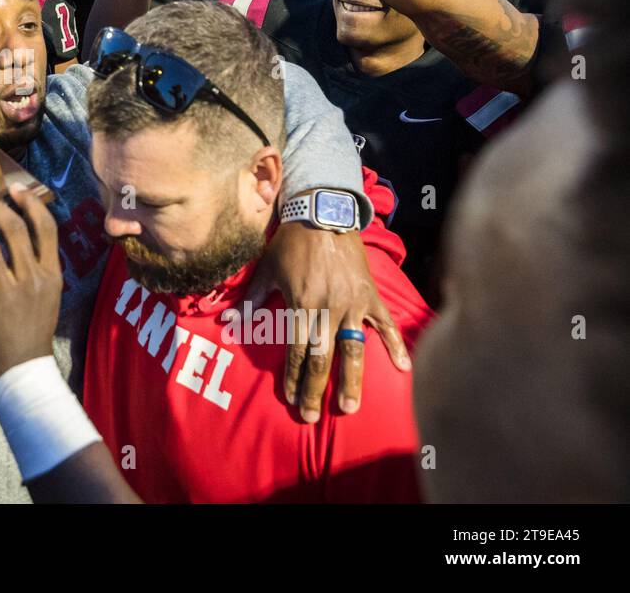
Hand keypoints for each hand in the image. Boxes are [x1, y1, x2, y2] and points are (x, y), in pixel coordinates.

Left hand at [0, 187, 61, 389]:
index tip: (14, 188)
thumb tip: (17, 239)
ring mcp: (6, 295)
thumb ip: (36, 270)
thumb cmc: (32, 336)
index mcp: (50, 276)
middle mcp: (31, 281)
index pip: (46, 228)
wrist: (24, 376)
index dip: (30, 203)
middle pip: (12, 228)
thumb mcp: (47, 299)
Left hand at [249, 222, 410, 422]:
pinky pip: (384, 324)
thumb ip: (250, 300)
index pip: (296, 351)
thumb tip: (227, 321)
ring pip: (352, 349)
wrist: (323, 213)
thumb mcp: (266, 269)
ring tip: (348, 407)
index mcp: (301, 305)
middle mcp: (328, 309)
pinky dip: (395, 345)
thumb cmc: (290, 243)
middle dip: (315, 389)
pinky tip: (402, 368)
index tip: (292, 401)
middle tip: (313, 416)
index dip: (293, 378)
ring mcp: (353, 304)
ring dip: (350, 380)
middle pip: (321, 358)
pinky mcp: (371, 295)